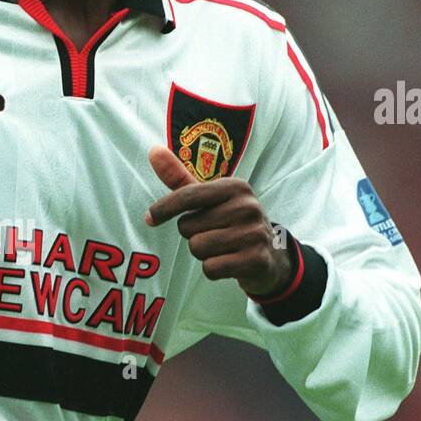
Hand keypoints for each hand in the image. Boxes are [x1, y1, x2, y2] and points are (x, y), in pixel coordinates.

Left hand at [144, 145, 294, 295]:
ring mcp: (254, 233)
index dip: (164, 208)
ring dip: (202, 253)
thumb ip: (179, 177)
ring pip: (197, 248)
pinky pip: (211, 268)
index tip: (150, 218)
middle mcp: (247, 207)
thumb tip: (153, 150)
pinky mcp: (256, 260)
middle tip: (214, 234)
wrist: (270, 255)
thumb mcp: (208, 198)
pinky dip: (212, 269)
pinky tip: (228, 262)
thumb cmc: (230, 222)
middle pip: (188, 227)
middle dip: (193, 235)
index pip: (188, 196)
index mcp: (235, 187)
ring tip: (222, 248)